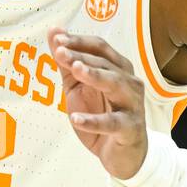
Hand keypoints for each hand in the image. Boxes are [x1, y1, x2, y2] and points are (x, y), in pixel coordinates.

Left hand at [48, 26, 147, 179]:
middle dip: (82, 56)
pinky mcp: (130, 128)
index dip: (79, 41)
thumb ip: (67, 62)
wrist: (123, 154)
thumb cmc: (102, 114)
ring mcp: (132, 105)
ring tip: (76, 70)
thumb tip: (54, 31)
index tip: (58, 39)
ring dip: (95, 76)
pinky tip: (76, 119)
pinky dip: (94, 121)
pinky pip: (112, 123)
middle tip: (60, 51)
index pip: (100, 48)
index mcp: (118, 69)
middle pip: (106, 63)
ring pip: (116, 85)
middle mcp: (129, 82)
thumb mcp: (79, 87)